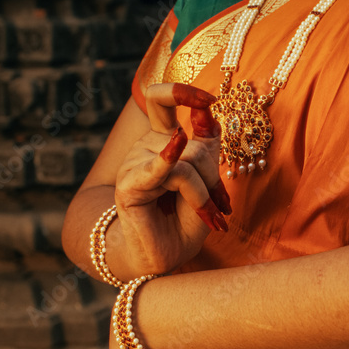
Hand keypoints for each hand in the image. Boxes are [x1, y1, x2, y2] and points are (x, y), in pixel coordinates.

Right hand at [113, 83, 230, 273]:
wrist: (164, 255)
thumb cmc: (185, 221)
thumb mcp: (207, 182)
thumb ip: (208, 150)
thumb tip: (207, 116)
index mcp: (165, 139)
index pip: (170, 101)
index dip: (186, 93)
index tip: (209, 101)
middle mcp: (148, 146)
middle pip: (192, 141)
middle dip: (212, 172)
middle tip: (218, 203)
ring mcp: (136, 163)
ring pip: (186, 163)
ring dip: (202, 194)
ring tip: (204, 215)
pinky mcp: (131, 185)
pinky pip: (161, 169)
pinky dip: (169, 159)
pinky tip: (176, 145)